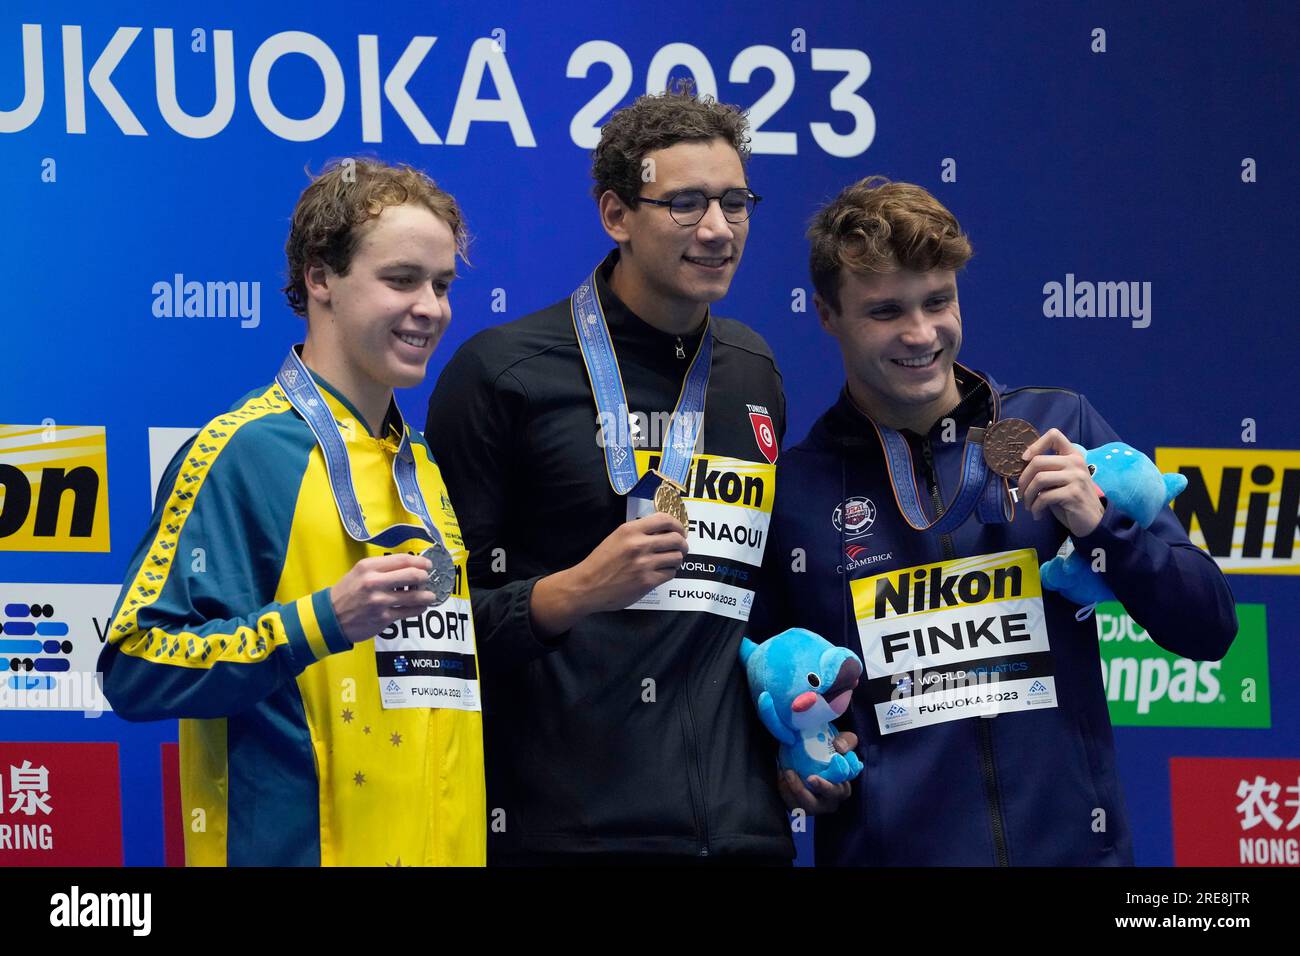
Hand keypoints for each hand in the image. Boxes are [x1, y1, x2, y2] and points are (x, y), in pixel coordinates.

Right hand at [330, 553, 438, 643]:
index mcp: (369, 567)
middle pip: (413, 575)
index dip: (420, 562)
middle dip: (425, 577)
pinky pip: (410, 611)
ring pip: (415, 596)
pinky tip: (420, 607)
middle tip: (426, 579)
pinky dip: (420, 608)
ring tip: (429, 596)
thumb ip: (382, 568)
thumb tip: (409, 565)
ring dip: (427, 595)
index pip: (403, 560)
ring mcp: (380, 601)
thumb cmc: (347, 593)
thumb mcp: (359, 572)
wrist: (330, 618)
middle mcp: (374, 582)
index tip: (427, 565)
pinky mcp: (384, 617)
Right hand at [530, 512, 688, 635]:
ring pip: (676, 557)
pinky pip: (670, 573)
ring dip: (677, 559)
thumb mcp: (616, 538)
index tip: (679, 531)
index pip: (665, 519)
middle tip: (681, 547)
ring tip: (670, 561)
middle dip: (682, 544)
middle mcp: (639, 545)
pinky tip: (661, 573)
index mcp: (630, 530)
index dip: (677, 525)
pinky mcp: (647, 581)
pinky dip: (669, 572)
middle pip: (676, 539)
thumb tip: (662, 532)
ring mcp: (645, 564)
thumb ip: (637, 533)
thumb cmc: (600, 562)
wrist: (586, 586)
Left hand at [776, 732, 858, 814]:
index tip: (811, 778)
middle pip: (814, 804)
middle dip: (800, 791)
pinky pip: (790, 803)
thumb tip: (839, 746)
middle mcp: (829, 803)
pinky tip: (781, 773)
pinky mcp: (801, 807)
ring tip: (784, 770)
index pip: (835, 792)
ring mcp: (814, 807)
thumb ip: (847, 741)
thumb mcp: (844, 744)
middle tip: (789, 773)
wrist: (822, 761)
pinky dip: (783, 789)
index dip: (823, 787)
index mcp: (842, 790)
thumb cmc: (836, 754)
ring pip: (798, 806)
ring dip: (787, 789)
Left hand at [1018, 428, 1104, 536]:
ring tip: (1028, 505)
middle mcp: (1075, 463)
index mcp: (1073, 455)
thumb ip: (1048, 470)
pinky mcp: (1073, 493)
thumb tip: (1020, 468)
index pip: (1054, 435)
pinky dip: (1036, 507)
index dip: (1035, 444)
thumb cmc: (1071, 499)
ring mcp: (1076, 477)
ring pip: (1039, 479)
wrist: (1092, 520)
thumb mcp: (1060, 480)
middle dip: (1023, 479)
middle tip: (1021, 492)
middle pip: (1038, 461)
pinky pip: (1044, 497)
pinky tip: (1037, 514)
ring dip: (1028, 495)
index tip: (1025, 459)